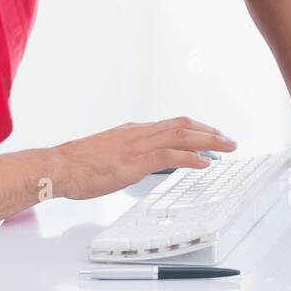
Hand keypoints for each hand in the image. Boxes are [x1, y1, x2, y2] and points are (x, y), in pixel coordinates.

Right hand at [52, 117, 237, 199]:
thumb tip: (143, 164)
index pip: (173, 124)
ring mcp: (138, 145)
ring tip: (228, 147)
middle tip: (230, 140)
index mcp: (134, 131)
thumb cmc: (79, 165)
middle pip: (184, 125)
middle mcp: (139, 133)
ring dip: (209, 141)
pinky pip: (169, 156)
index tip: (212, 135)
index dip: (197, 129)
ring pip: (182, 136)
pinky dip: (191, 158)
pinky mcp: (134, 161)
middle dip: (211, 131)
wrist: (60, 166)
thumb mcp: (109, 154)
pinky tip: (205, 163)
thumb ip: (129, 156)